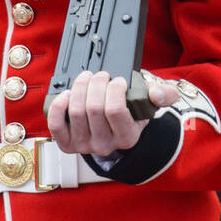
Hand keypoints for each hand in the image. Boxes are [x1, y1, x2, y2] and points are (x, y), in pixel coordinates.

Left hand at [47, 70, 178, 156]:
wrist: (114, 125)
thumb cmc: (130, 110)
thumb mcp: (148, 101)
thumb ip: (163, 95)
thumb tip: (159, 94)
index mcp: (127, 137)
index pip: (115, 110)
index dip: (114, 89)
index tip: (117, 80)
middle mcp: (105, 146)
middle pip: (93, 108)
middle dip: (96, 83)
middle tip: (101, 75)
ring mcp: (84, 145)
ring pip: (76, 111)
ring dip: (79, 88)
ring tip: (87, 78)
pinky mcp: (67, 142)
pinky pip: (56, 124)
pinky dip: (58, 105)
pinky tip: (66, 94)